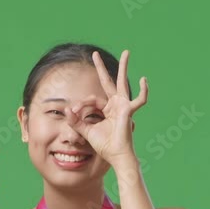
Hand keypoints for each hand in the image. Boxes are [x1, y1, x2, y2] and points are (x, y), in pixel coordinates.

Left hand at [63, 49, 147, 169]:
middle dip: (101, 67)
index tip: (73, 112)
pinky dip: (143, 91)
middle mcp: (115, 104)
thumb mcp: (86, 132)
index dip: (81, 104)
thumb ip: (76, 122)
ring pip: (122, 82)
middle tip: (95, 54)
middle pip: (107, 81)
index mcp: (107, 109)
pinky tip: (143, 80)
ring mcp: (123, 106)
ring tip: (126, 52)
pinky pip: (139, 100)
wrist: (115, 156)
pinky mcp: (128, 110)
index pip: (92, 99)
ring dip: (124, 67)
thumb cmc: (105, 146)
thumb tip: (66, 111)